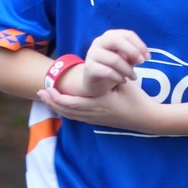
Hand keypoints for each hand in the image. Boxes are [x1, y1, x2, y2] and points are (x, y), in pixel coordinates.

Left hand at [39, 73, 170, 133]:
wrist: (147, 119)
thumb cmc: (137, 99)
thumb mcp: (123, 84)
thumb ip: (109, 76)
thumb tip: (98, 65)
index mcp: (98, 105)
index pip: (70, 103)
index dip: (56, 97)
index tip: (47, 88)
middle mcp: (94, 115)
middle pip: (66, 111)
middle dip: (51, 102)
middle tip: (41, 93)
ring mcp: (96, 120)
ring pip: (70, 116)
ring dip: (58, 107)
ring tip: (48, 99)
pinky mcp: (99, 122)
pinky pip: (78, 118)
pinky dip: (67, 111)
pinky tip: (63, 106)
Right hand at [73, 28, 148, 98]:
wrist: (96, 82)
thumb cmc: (113, 68)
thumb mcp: (126, 60)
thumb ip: (133, 55)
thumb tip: (142, 56)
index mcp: (110, 36)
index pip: (127, 34)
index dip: (140, 45)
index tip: (148, 57)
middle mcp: (99, 42)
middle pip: (117, 41)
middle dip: (133, 52)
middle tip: (142, 63)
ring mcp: (92, 54)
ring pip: (113, 59)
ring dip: (127, 69)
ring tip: (133, 77)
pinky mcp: (89, 68)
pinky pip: (107, 72)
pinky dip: (119, 77)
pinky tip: (124, 81)